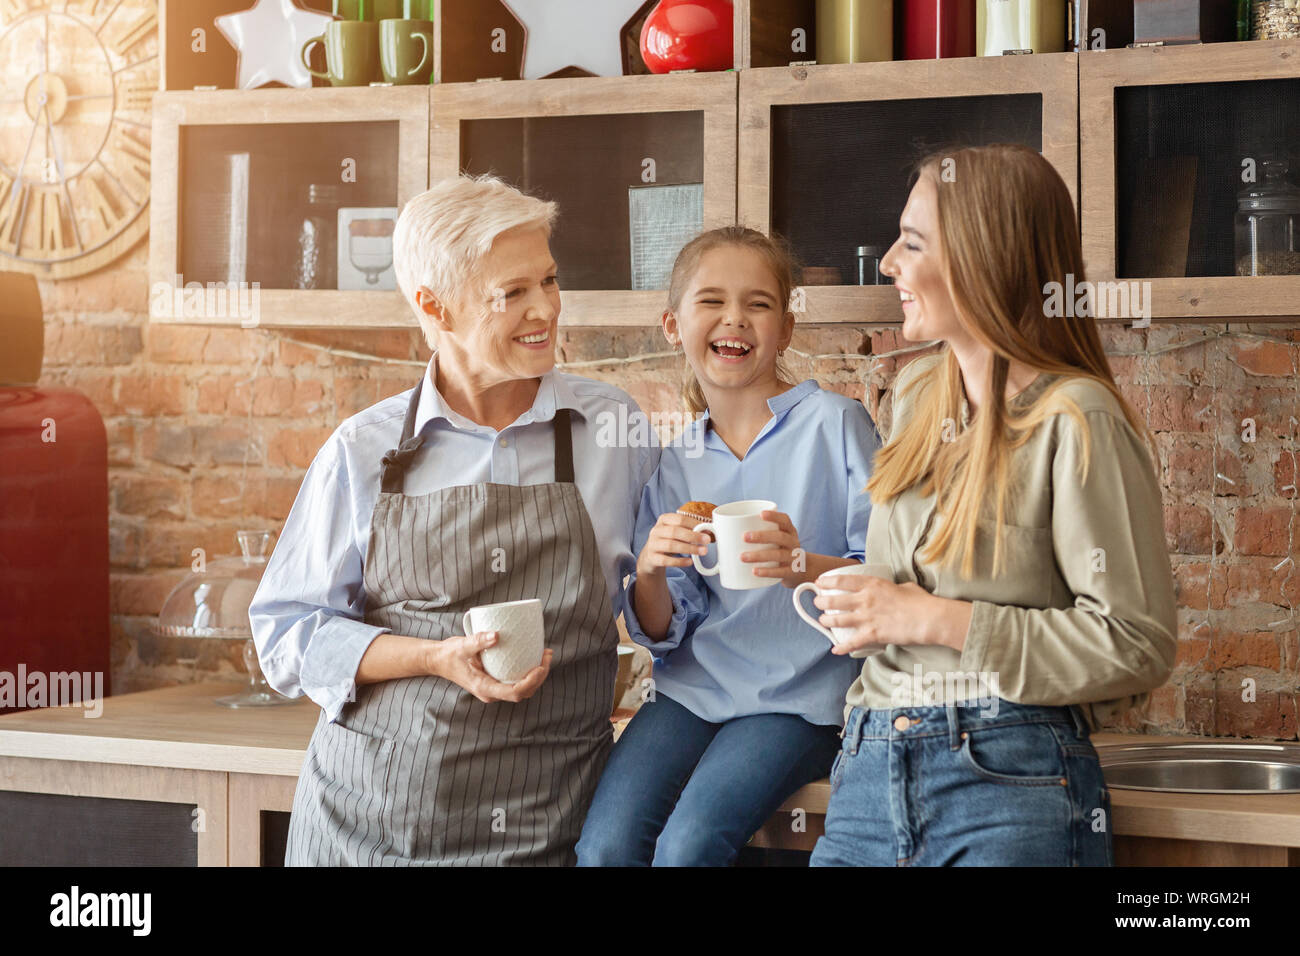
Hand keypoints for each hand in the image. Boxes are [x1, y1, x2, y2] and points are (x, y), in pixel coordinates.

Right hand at [430, 631, 553, 702]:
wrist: (439, 660)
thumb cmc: (449, 655)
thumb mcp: (461, 646)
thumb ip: (478, 641)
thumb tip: (497, 635)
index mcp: (484, 687)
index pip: (513, 692)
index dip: (530, 682)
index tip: (540, 666)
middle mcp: (492, 691)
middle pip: (523, 692)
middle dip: (539, 676)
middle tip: (547, 656)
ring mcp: (495, 687)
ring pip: (523, 688)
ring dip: (537, 675)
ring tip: (545, 655)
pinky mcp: (496, 680)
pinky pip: (517, 680)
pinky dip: (529, 671)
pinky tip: (535, 656)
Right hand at [636, 513, 709, 577]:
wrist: (651, 557)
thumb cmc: (668, 541)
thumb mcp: (677, 533)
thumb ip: (690, 531)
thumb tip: (708, 532)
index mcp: (664, 520)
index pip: (679, 519)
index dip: (694, 524)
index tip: (707, 529)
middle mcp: (656, 531)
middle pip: (675, 531)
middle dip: (693, 536)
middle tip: (707, 541)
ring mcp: (652, 544)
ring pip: (671, 545)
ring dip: (689, 548)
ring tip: (702, 551)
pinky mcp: (652, 558)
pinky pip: (666, 560)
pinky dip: (679, 561)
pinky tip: (690, 562)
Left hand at [742, 510, 805, 587]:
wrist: (801, 570)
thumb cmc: (778, 549)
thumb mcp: (774, 538)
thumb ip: (756, 531)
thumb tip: (718, 528)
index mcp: (789, 531)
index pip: (785, 520)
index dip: (774, 516)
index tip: (760, 514)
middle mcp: (793, 543)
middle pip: (780, 537)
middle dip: (762, 536)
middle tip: (744, 537)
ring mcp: (793, 558)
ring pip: (778, 555)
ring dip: (759, 555)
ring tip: (742, 557)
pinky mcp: (791, 573)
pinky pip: (780, 572)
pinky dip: (767, 572)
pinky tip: (754, 571)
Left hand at [812, 575, 972, 654]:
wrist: (929, 618)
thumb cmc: (921, 601)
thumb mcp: (904, 586)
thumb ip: (893, 587)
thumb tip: (894, 590)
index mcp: (872, 584)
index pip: (842, 580)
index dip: (827, 582)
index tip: (819, 582)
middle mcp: (865, 599)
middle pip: (834, 600)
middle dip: (821, 602)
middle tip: (818, 603)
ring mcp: (867, 617)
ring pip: (837, 620)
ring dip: (826, 621)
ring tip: (822, 621)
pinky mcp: (872, 634)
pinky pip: (851, 642)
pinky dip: (841, 647)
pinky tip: (835, 650)